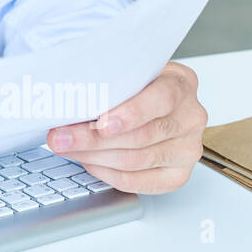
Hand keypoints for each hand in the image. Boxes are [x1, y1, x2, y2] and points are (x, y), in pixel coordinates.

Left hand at [45, 61, 207, 193]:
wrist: (153, 98)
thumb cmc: (136, 83)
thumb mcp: (128, 70)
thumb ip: (110, 79)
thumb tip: (69, 94)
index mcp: (181, 83)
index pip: (161, 99)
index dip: (130, 114)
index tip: (101, 123)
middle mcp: (190, 117)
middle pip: (141, 136)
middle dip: (93, 139)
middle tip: (61, 137)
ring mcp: (187, 148)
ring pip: (137, 160)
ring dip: (94, 157)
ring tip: (66, 148)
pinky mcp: (178, 174)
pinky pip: (140, 182)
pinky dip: (109, 174)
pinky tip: (88, 163)